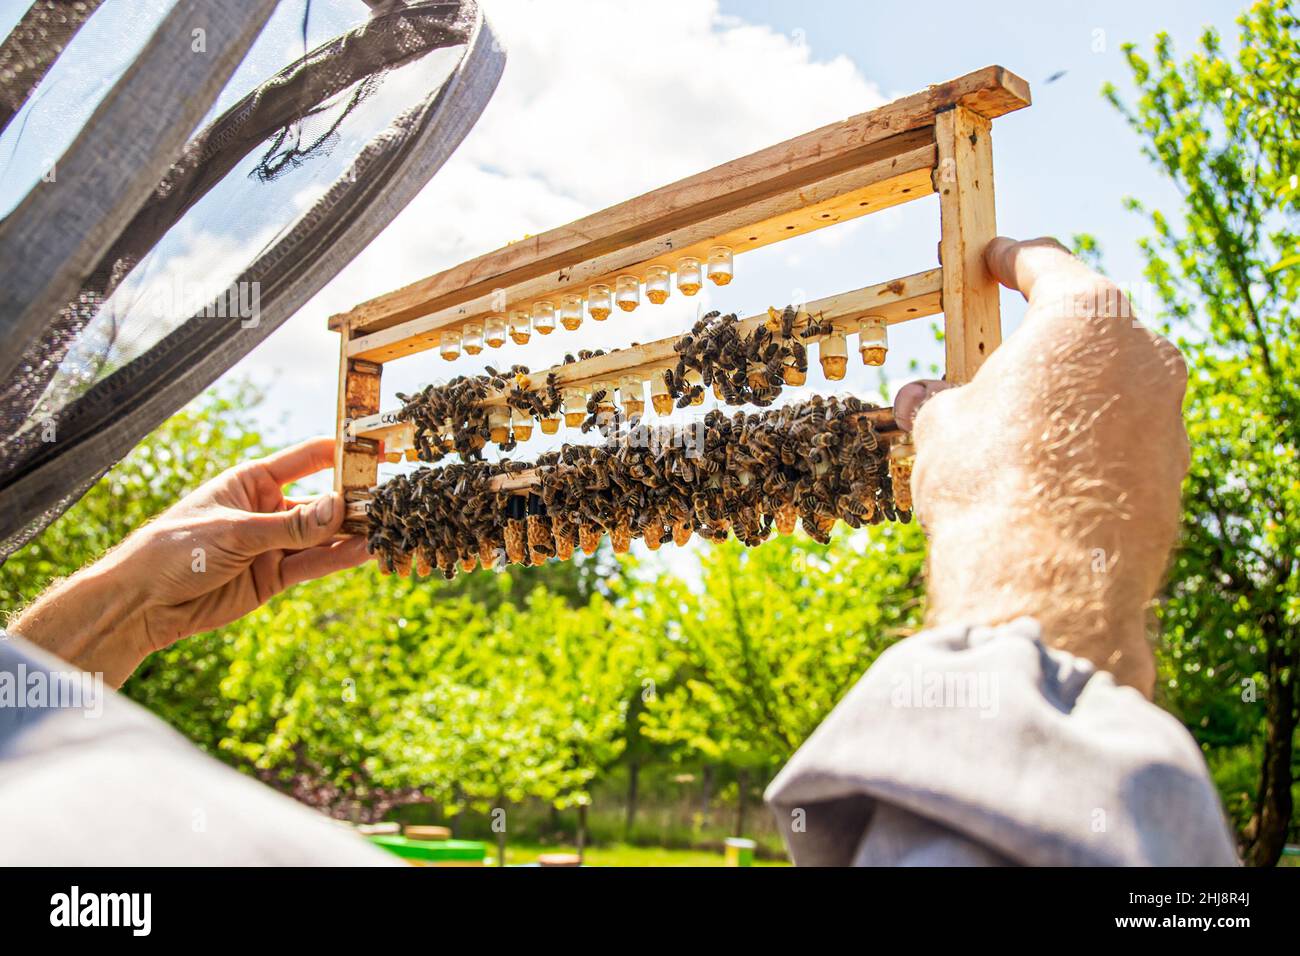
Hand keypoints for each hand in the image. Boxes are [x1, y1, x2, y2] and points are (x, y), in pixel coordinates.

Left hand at [11, 438, 368, 685]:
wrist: (142, 603)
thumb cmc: (175, 549)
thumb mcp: (235, 531)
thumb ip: (291, 525)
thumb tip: (339, 507)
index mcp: (252, 481)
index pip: (307, 458)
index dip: (342, 453)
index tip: (376, 450)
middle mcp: (268, 509)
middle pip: (321, 501)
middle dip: (354, 501)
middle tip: (390, 499)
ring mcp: (274, 544)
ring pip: (323, 536)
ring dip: (353, 533)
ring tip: (389, 527)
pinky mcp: (274, 577)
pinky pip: (314, 564)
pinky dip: (340, 559)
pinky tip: (367, 551)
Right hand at [898, 237, 1187, 694]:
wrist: (1047, 581)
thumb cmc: (989, 483)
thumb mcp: (940, 426)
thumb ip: (937, 399)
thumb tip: (919, 397)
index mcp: (1088, 317)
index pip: (1048, 265)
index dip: (1010, 259)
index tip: (991, 259)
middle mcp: (1145, 355)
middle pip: (1089, 329)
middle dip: (1042, 340)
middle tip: (999, 356)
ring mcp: (1169, 417)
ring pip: (1111, 389)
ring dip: (1066, 399)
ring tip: (1015, 431)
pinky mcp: (1174, 474)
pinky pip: (1124, 442)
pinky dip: (1088, 447)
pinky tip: (1046, 478)